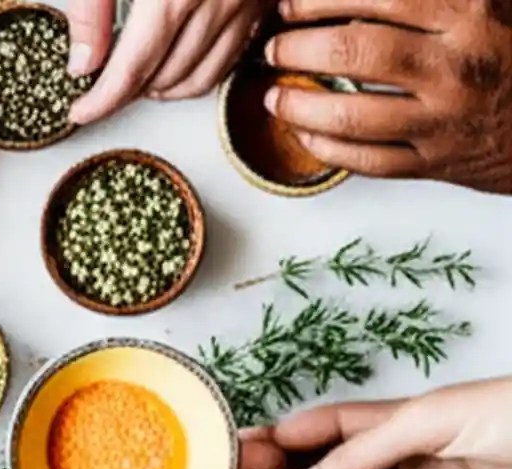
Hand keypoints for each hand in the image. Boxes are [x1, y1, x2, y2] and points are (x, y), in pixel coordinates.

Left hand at [67, 0, 271, 123]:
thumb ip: (91, 9)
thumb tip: (83, 66)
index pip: (132, 67)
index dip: (104, 98)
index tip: (82, 112)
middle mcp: (218, 1)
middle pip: (166, 77)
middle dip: (130, 90)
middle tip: (103, 83)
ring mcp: (247, 3)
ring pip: (202, 77)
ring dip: (164, 87)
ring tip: (137, 76)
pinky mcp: (264, 2)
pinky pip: (231, 58)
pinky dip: (198, 72)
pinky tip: (175, 60)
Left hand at [264, 0, 511, 193]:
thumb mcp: (484, 5)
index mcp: (471, 12)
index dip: (320, 0)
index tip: (290, 5)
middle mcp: (456, 65)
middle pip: (355, 52)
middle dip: (297, 49)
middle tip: (274, 49)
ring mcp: (445, 118)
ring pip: (351, 115)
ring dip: (298, 107)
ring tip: (273, 97)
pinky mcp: (437, 162)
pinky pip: (367, 161)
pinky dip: (326, 149)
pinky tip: (304, 136)